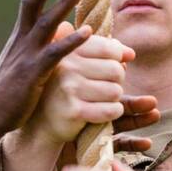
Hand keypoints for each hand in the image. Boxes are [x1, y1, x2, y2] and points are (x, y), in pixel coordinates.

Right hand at [0, 0, 90, 135]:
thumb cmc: (6, 91)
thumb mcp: (19, 62)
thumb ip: (31, 46)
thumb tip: (48, 34)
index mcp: (18, 35)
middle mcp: (21, 40)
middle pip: (31, 1)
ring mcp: (26, 55)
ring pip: (45, 22)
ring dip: (64, 3)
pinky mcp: (34, 74)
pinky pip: (55, 53)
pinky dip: (72, 41)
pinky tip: (89, 31)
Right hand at [27, 26, 157, 148]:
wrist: (42, 121)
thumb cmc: (65, 87)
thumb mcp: (78, 63)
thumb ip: (104, 52)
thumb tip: (129, 54)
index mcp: (69, 51)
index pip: (110, 49)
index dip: (117, 59)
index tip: (107, 67)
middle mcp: (67, 67)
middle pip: (116, 70)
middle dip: (115, 81)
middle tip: (101, 87)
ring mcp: (69, 89)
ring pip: (115, 92)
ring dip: (113, 99)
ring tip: (98, 100)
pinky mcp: (74, 111)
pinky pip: (110, 110)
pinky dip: (112, 112)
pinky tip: (101, 112)